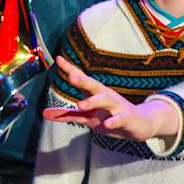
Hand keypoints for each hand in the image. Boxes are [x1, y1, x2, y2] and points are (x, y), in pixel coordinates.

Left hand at [42, 56, 177, 141]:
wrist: (139, 124)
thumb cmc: (109, 117)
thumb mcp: (87, 117)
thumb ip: (67, 115)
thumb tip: (44, 114)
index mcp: (94, 93)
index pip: (82, 79)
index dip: (70, 69)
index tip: (58, 59)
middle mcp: (105, 95)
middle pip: (93, 85)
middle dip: (83, 80)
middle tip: (71, 77)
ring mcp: (117, 106)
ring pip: (105, 100)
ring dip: (93, 101)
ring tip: (81, 104)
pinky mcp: (127, 117)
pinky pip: (120, 118)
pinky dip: (114, 121)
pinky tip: (106, 124)